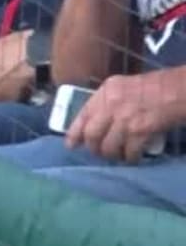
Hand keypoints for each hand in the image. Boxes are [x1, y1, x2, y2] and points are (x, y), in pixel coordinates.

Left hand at [65, 72, 179, 162]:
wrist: (185, 88)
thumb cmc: (160, 87)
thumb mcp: (127, 87)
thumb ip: (110, 103)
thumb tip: (97, 124)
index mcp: (106, 90)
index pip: (82, 115)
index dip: (74, 134)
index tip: (71, 146)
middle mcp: (111, 103)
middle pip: (91, 135)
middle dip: (95, 148)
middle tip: (102, 153)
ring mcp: (125, 117)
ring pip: (108, 147)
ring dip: (113, 155)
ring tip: (120, 155)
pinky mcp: (140, 130)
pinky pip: (129, 152)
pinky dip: (131, 158)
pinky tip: (135, 157)